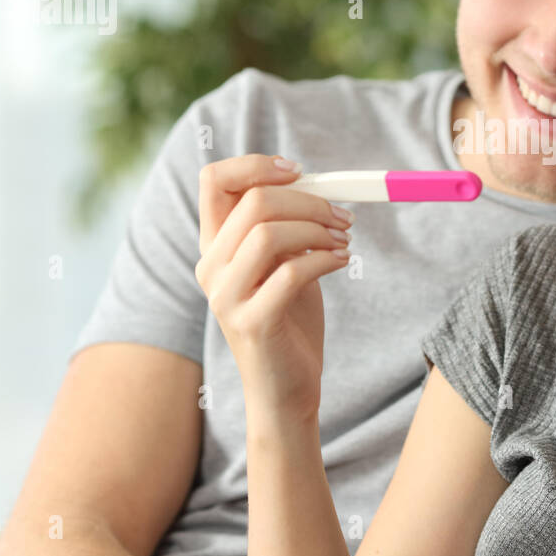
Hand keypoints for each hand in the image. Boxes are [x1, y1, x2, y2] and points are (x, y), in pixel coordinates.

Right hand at [194, 153, 353, 418]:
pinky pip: (291, 272)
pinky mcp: (252, 322)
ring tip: (344, 241)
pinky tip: (342, 262)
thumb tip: (314, 183)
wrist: (287, 390)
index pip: (213, 181)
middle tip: (342, 216)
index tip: (299, 172)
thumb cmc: (290, 320)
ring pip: (269, 233)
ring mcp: (226, 297)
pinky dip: (325, 259)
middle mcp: (210, 268)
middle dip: (309, 200)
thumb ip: (286, 227)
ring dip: (318, 229)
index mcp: (214, 246)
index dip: (255, 165)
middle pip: (254, 201)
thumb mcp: (284, 263)